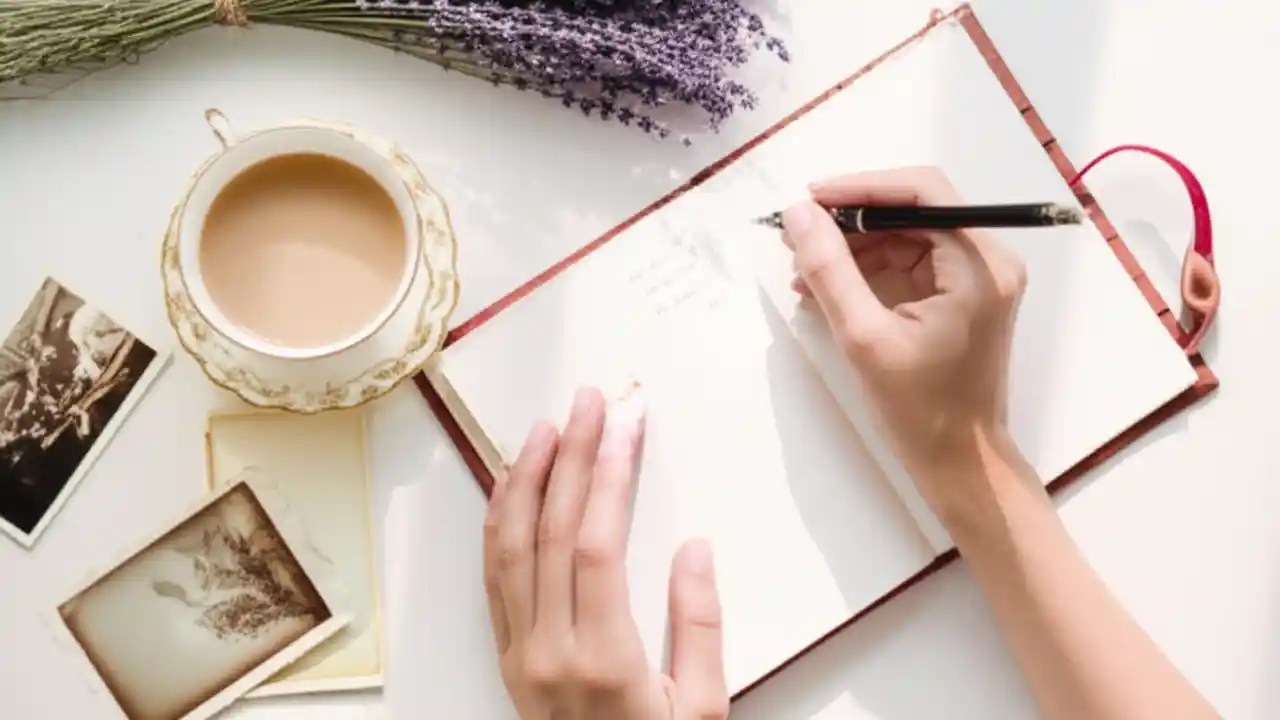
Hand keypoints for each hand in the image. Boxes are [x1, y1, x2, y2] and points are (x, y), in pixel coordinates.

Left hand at [485, 387, 728, 719]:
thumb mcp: (703, 709)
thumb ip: (699, 626)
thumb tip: (693, 547)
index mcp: (602, 661)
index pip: (597, 543)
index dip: (611, 474)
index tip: (628, 421)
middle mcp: (547, 651)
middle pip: (552, 532)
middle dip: (574, 457)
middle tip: (591, 401)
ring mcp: (519, 654)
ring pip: (511, 548)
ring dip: (527, 479)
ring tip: (547, 427)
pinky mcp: (507, 658)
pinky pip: (494, 577)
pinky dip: (499, 523)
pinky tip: (512, 487)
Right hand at [780, 167, 1027, 515]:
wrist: (961, 463)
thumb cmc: (920, 409)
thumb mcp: (864, 337)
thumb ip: (830, 271)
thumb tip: (799, 216)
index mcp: (979, 265)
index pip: (922, 193)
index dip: (862, 188)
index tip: (811, 201)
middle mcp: (989, 260)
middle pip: (914, 210)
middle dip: (853, 219)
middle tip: (800, 235)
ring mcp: (978, 279)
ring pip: (908, 236)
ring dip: (856, 247)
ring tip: (805, 272)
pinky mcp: (963, 297)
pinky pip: (911, 263)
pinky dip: (870, 270)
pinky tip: (829, 289)